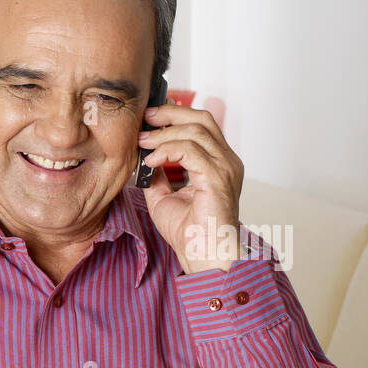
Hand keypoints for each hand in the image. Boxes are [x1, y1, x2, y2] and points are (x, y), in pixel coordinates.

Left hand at [137, 102, 244, 274]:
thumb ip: (156, 176)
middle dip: (170, 113)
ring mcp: (225, 167)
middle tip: (145, 117)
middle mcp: (226, 160)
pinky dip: (168, 150)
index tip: (149, 115)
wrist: (204, 255)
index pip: (201, 125)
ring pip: (196, 131)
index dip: (176, 114)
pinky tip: (151, 160)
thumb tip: (142, 158)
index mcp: (217, 162)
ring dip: (163, 133)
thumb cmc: (189, 232)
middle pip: (201, 119)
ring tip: (142, 141)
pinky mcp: (218, 178)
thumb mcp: (164, 197)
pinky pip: (192, 151)